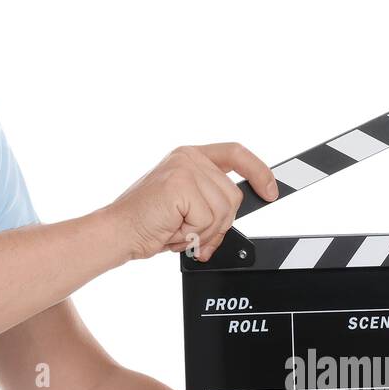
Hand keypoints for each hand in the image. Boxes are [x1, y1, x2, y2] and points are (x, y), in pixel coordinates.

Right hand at [104, 143, 278, 262]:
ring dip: (202, 233)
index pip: (236, 153)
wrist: (117, 232)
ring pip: (223, 211)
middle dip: (217, 226)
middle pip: (233, 196)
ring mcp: (184, 168)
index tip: (272, 191)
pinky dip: (191, 236)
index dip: (259, 171)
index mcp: (189, 157)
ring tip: (176, 231)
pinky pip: (207, 220)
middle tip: (191, 234)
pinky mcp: (180, 184)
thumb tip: (233, 215)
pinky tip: (171, 231)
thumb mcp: (185, 207)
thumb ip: (210, 202)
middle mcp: (188, 158)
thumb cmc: (146, 223)